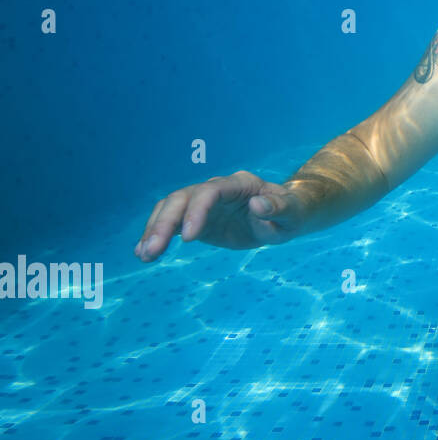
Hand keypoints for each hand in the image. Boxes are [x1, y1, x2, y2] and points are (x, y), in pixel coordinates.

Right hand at [135, 170, 305, 261]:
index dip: (196, 211)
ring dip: (154, 230)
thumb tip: (258, 204)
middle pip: (183, 198)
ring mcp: (204, 203)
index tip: (187, 238)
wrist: (284, 216)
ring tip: (143, 255)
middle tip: (152, 250)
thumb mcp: (292, 214)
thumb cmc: (291, 213)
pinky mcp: (197, 219)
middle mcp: (217, 189)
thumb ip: (278, 208)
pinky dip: (156, 236)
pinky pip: (172, 223)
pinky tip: (143, 253)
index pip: (210, 192)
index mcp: (240, 184)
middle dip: (165, 222)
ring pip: (171, 208)